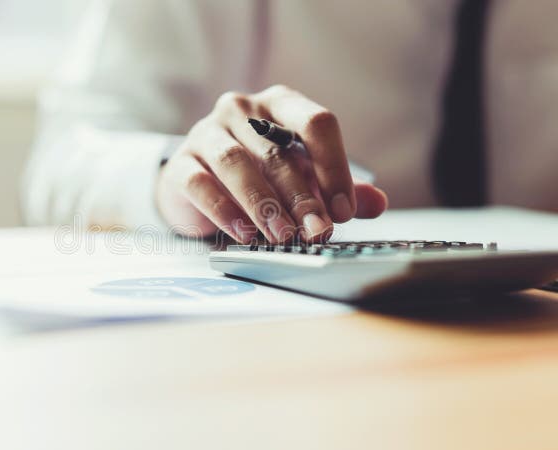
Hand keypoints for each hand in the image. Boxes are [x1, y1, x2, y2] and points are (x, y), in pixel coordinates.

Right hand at [155, 85, 387, 242]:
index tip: (343, 210)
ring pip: (236, 163)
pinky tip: (244, 233)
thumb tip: (377, 203)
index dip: (334, 167)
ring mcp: (207, 132)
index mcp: (280, 105)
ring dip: (263, 204)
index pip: (315, 123)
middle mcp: (242, 110)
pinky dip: (224, 210)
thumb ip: (337, 189)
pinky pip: (201, 183)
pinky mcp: (180, 162)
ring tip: (281, 236)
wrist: (195, 184)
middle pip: (277, 149)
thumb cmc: (257, 175)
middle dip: (301, 197)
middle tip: (317, 231)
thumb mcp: (301, 178)